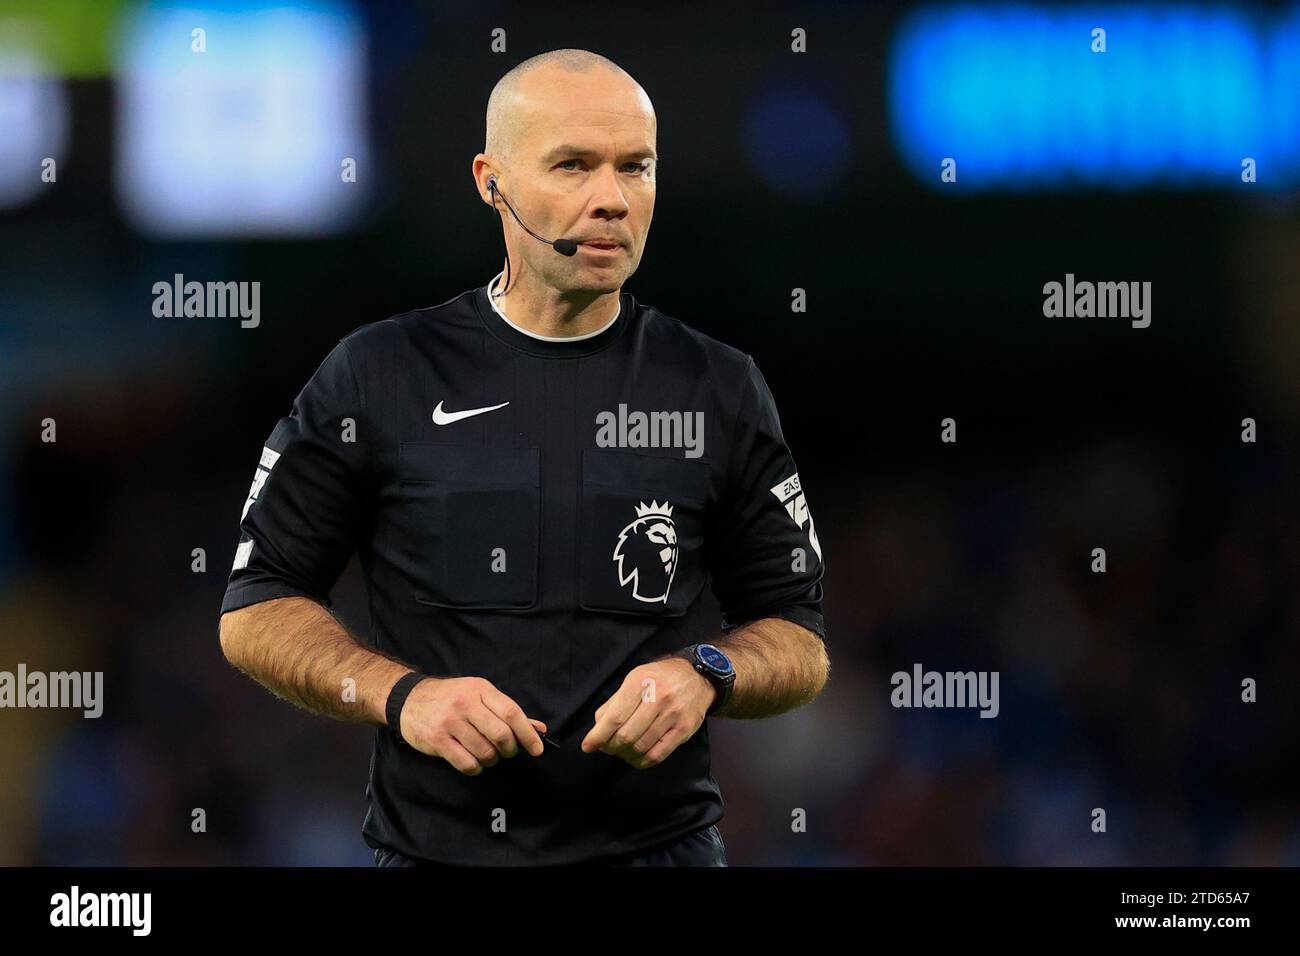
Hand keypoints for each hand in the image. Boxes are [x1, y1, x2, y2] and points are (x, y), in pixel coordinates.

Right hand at [398, 676, 546, 774]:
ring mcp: (449, 721)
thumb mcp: (479, 696)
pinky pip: (466, 763)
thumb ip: (508, 712)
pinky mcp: (436, 739)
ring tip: (488, 755)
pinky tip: (474, 762)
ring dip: (492, 760)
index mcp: (480, 689)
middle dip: (510, 750)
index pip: (511, 712)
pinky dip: (476, 768)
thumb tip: (540, 729)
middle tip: (508, 752)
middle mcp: (465, 703)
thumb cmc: (451, 698)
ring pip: (485, 752)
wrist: (409, 699)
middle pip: (501, 734)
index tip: (537, 749)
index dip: (528, 734)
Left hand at [581, 658, 715, 768]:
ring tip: (622, 751)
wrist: (697, 676)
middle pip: (627, 735)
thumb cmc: (659, 678)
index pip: (615, 717)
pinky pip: (658, 754)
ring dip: (625, 755)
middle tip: (607, 747)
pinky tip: (636, 758)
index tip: (587, 746)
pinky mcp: (684, 729)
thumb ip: (614, 703)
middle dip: (611, 747)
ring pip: (641, 747)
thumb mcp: (634, 679)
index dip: (598, 736)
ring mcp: (673, 714)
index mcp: (640, 682)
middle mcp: (658, 697)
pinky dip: (642, 761)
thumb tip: (597, 729)